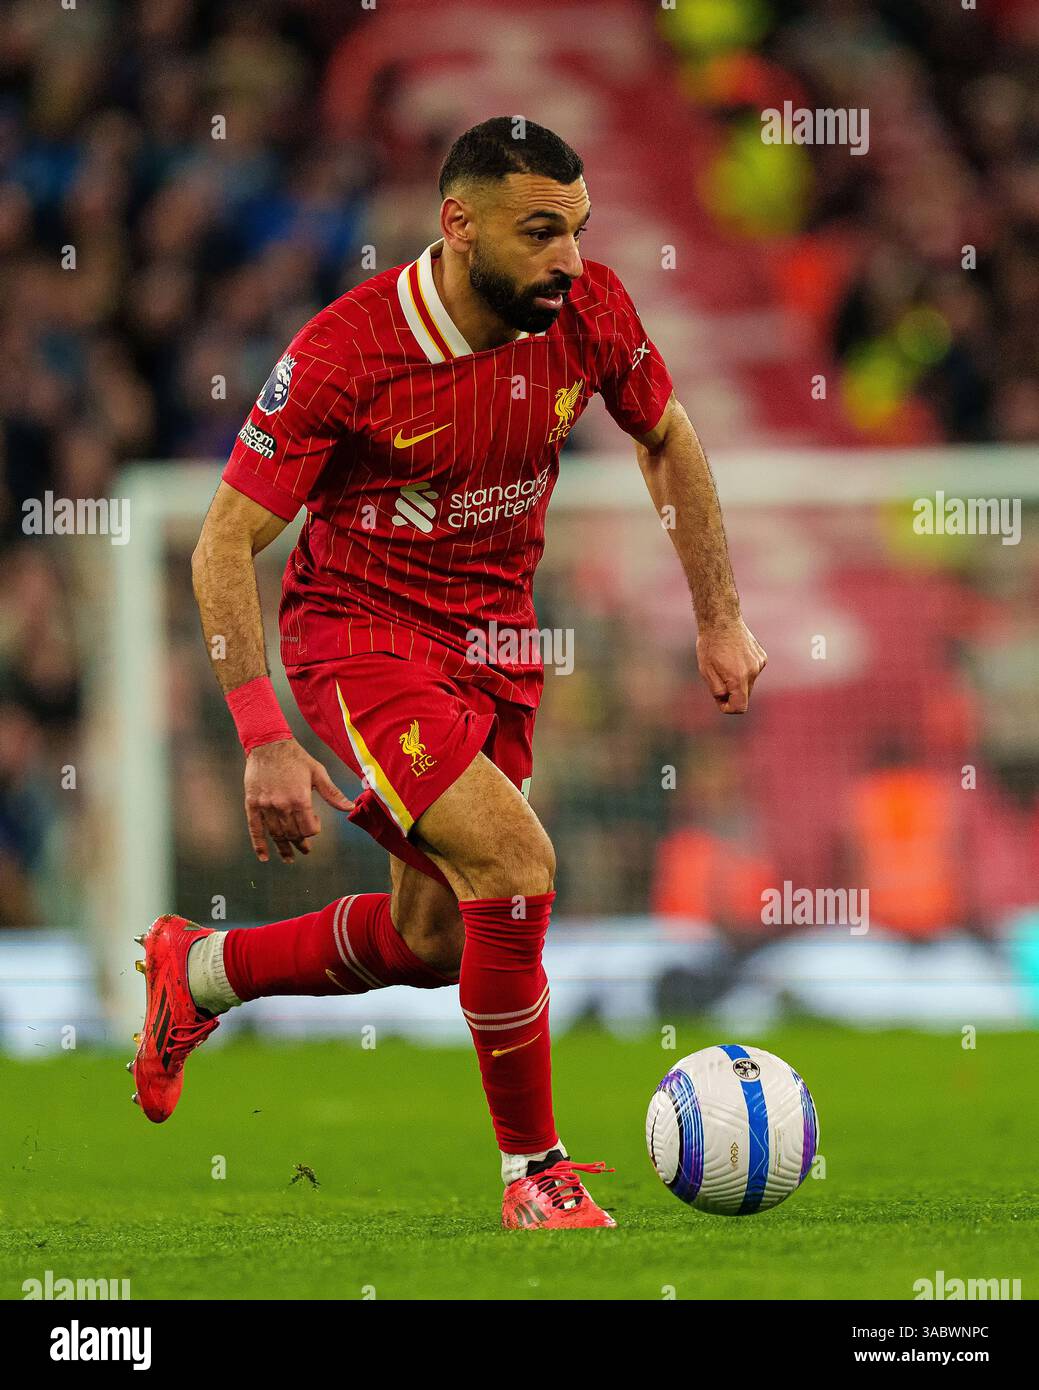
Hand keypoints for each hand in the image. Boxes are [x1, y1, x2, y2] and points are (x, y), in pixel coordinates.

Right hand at [244, 738, 353, 862]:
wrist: (268, 744)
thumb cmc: (296, 757)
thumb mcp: (318, 773)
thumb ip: (333, 794)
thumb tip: (350, 807)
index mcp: (300, 799)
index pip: (309, 829)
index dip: (314, 830)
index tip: (315, 823)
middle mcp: (282, 805)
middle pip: (293, 834)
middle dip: (300, 842)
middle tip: (305, 849)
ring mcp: (265, 806)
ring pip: (276, 834)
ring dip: (283, 848)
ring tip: (289, 857)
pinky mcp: (252, 804)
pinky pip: (254, 829)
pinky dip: (259, 845)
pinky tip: (264, 857)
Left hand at [696, 616, 766, 713]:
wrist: (721, 621)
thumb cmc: (710, 646)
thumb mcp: (706, 671)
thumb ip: (717, 690)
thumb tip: (725, 699)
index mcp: (738, 678)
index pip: (740, 707)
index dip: (728, 708)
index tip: (719, 700)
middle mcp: (753, 672)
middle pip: (745, 696)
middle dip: (732, 694)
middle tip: (718, 680)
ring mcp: (759, 664)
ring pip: (749, 683)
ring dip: (738, 680)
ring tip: (725, 664)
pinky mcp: (762, 657)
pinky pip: (753, 671)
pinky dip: (744, 669)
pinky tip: (734, 656)